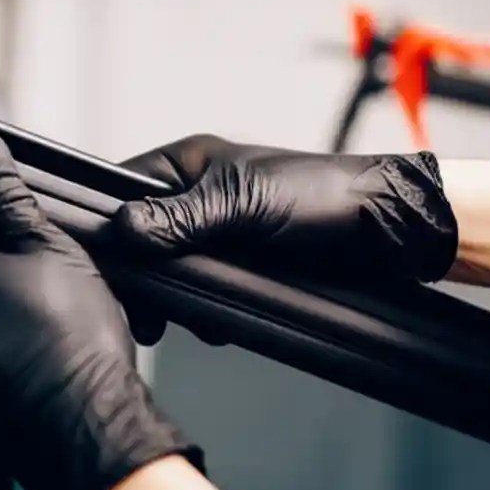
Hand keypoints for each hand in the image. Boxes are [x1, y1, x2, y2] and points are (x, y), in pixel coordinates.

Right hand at [115, 134, 457, 343]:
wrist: (385, 232)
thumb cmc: (322, 196)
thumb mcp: (244, 203)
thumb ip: (182, 218)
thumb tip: (123, 230)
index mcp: (189, 165)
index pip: (122, 190)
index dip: (107, 227)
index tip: (104, 267)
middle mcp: (197, 197)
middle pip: (141, 241)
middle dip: (145, 278)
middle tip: (148, 313)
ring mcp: (218, 234)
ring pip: (171, 272)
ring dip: (178, 299)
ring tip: (194, 318)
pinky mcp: (239, 265)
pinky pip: (203, 291)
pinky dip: (205, 310)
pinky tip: (217, 324)